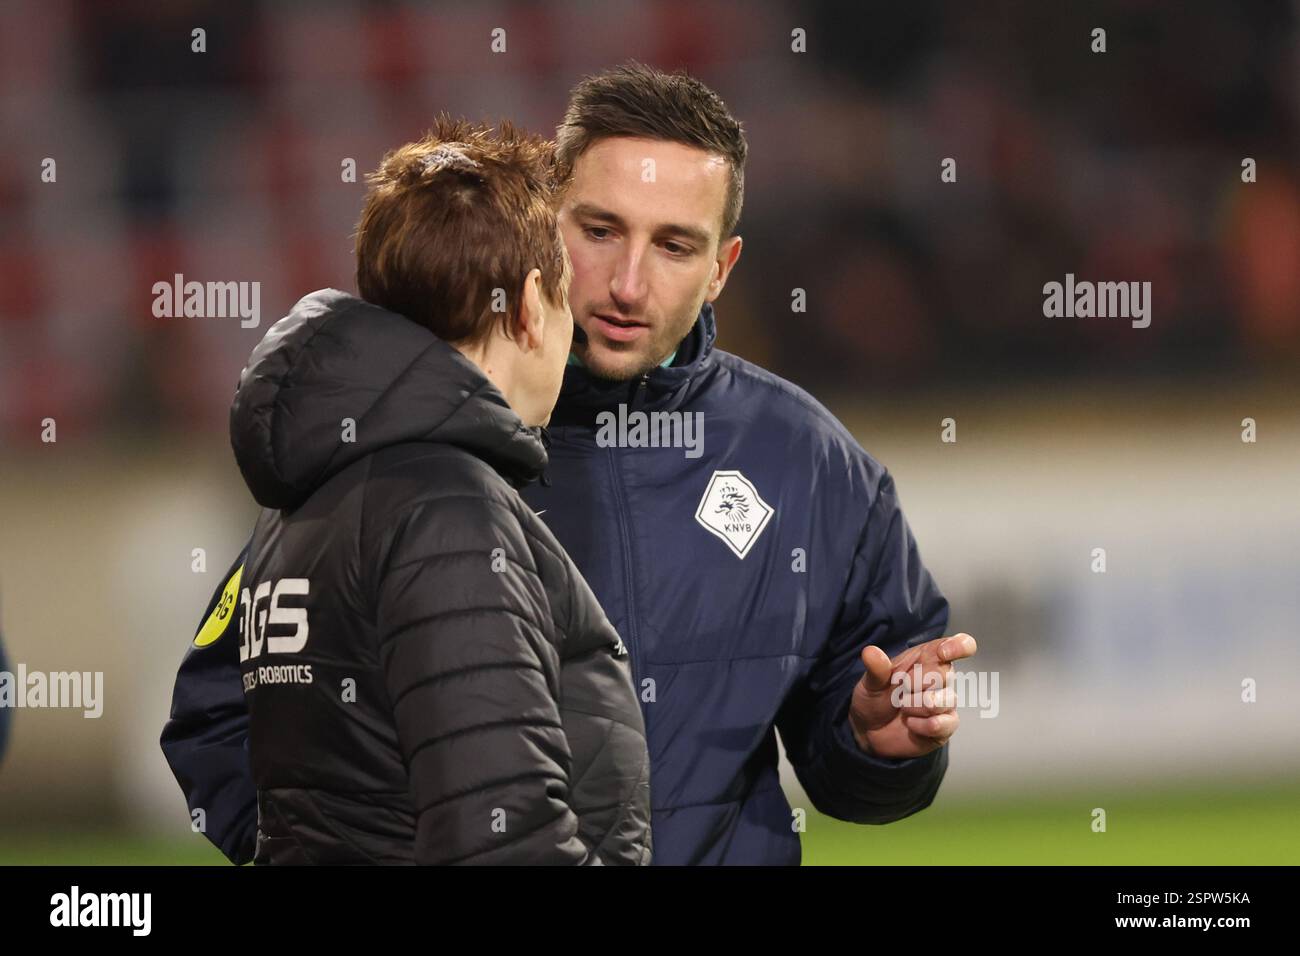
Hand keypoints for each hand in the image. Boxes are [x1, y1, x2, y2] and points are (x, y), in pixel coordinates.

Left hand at [848, 633, 976, 759]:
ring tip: (903, 708)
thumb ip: (876, 668)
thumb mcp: (871, 683)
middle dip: (915, 683)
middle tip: (901, 690)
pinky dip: (920, 725)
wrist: (871, 731)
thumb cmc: (876, 699)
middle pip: (944, 674)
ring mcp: (945, 703)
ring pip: (943, 700)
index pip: (953, 646)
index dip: (957, 646)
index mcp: (925, 658)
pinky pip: (942, 724)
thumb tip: (870, 651)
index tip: (944, 652)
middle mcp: (940, 678)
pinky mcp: (946, 726)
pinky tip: (911, 724)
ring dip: (915, 706)